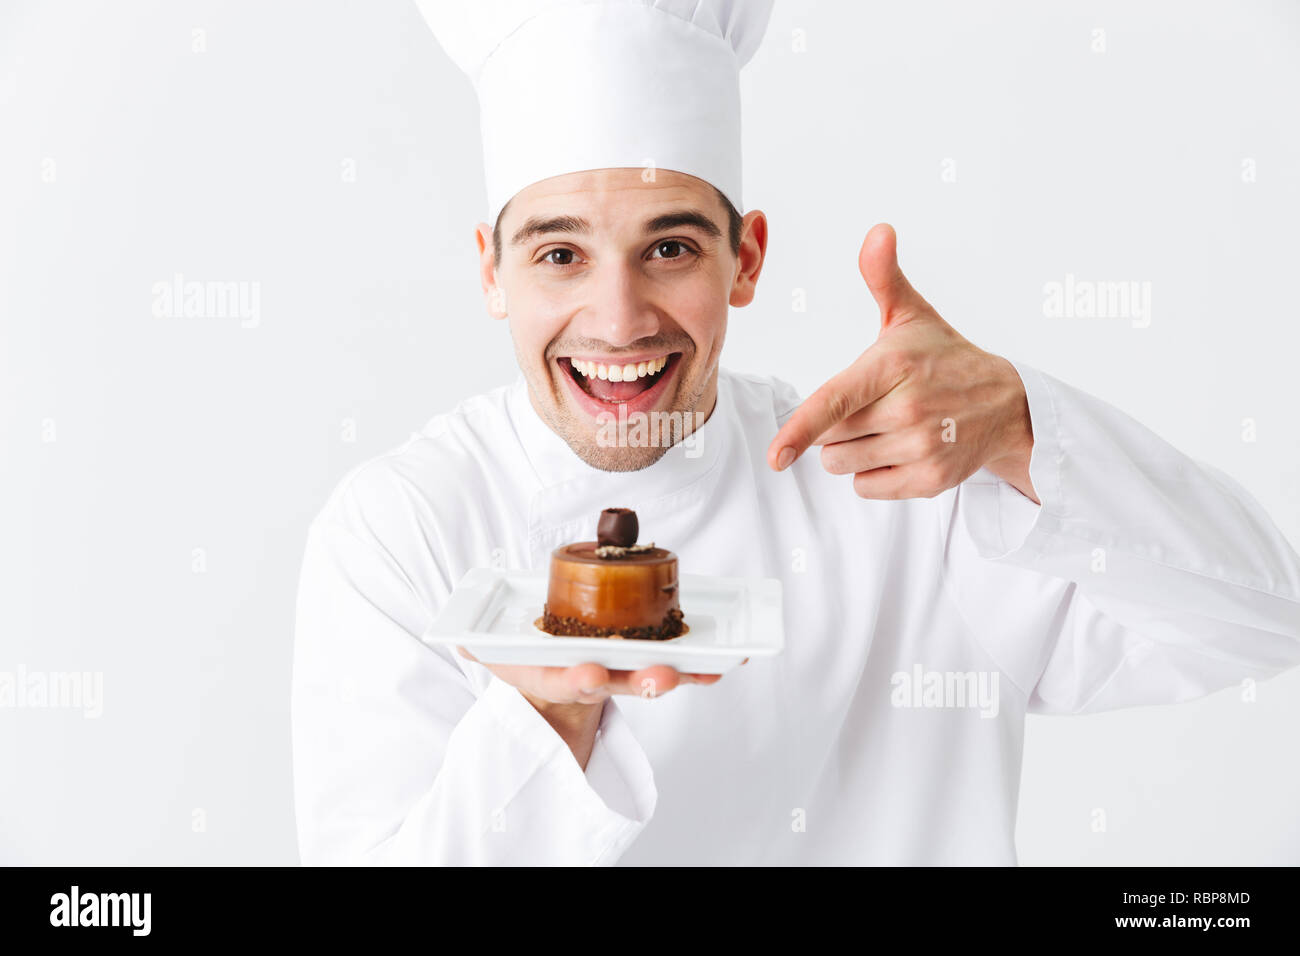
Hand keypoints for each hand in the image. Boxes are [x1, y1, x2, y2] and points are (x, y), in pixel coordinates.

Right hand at [456, 647, 721, 706]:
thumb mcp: (498, 655)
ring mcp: (626, 676)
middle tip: (662, 676)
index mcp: (559, 676)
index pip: (571, 680)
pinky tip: (730, 661)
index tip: (591, 674)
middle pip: (623, 683)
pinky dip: (704, 666)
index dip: (581, 678)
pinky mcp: (649, 667)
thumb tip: (456, 635)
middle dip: (643, 680)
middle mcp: (597, 680)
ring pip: (655, 677)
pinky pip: (681, 667)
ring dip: (682, 674)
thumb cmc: (531, 661)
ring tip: (705, 669)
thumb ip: (477, 642)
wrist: (555, 684)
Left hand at [767, 224, 1036, 502]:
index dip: (801, 429)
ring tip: (884, 427)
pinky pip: (867, 487)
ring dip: (850, 451)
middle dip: (835, 426)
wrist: (1006, 405)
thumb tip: (878, 231)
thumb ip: (883, 276)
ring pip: (843, 465)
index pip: (836, 402)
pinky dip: (871, 475)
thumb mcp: (913, 315)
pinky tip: (897, 450)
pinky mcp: (930, 480)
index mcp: (893, 366)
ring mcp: (922, 448)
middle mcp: (909, 410)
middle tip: (872, 405)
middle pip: (830, 437)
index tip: (776, 454)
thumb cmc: (946, 359)